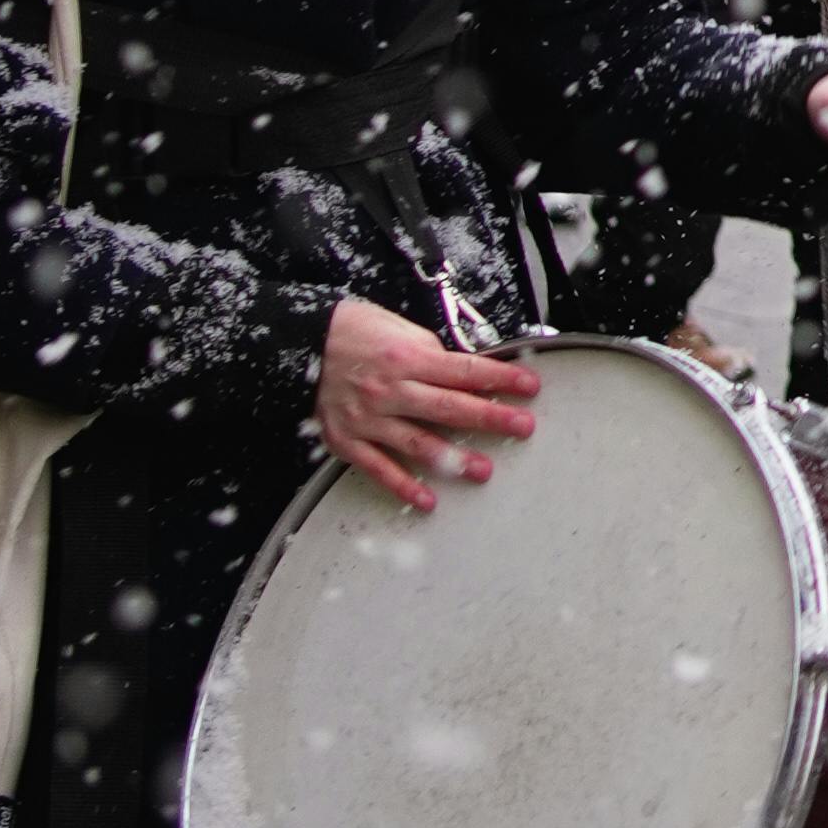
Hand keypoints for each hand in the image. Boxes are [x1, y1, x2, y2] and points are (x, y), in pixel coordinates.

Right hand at [320, 298, 541, 513]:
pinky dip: (402, 485)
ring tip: (483, 471)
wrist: (298, 344)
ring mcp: (368, 418)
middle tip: (523, 428)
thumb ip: (430, 352)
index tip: (530, 387)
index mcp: (405, 357)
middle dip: (491, 418)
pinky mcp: (348, 440)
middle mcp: (389, 390)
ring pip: (418, 443)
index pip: (463, 370)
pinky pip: (378, 468)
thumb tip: (462, 371)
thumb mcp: (397, 327)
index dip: (500, 379)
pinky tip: (427, 500)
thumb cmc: (352, 331)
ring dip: (453, 459)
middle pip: (449, 407)